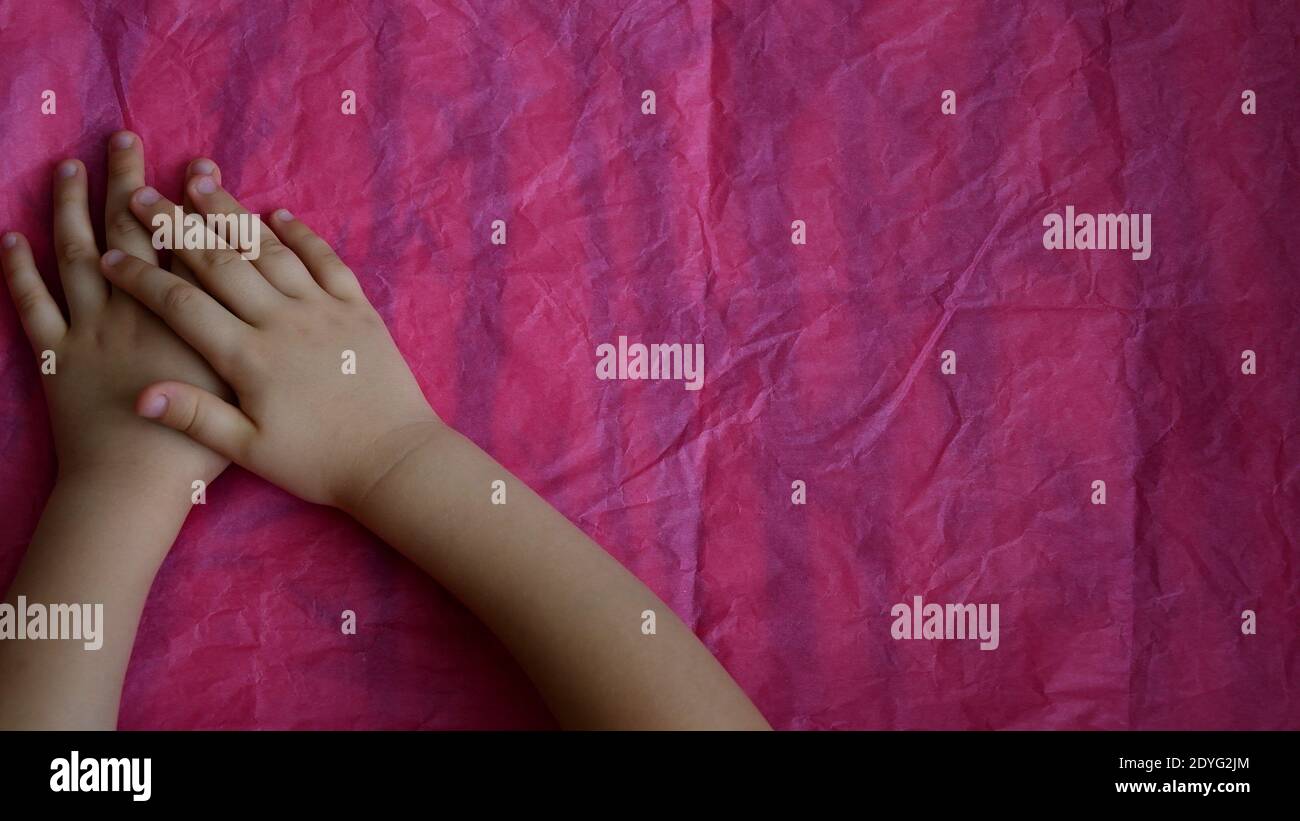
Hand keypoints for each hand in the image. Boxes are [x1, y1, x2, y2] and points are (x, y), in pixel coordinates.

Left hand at [2, 133, 227, 485]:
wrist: (135, 490)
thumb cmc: (199, 455)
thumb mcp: (249, 402)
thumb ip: (256, 350)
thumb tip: (265, 299)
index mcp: (189, 322)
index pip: (189, 248)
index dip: (191, 205)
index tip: (194, 169)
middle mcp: (138, 314)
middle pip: (132, 235)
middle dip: (128, 184)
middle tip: (124, 139)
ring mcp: (93, 332)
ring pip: (77, 255)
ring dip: (70, 207)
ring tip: (67, 166)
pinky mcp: (58, 357)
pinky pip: (32, 305)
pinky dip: (18, 270)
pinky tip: (11, 237)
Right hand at [99, 178, 442, 507]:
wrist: (394, 459)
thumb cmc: (320, 462)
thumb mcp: (251, 450)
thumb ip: (196, 417)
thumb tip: (140, 394)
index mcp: (248, 358)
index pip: (181, 305)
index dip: (142, 279)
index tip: (109, 257)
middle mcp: (283, 322)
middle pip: (219, 262)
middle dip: (176, 226)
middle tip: (142, 195)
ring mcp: (323, 310)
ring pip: (269, 251)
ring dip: (232, 215)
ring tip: (201, 183)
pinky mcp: (359, 310)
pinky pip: (326, 260)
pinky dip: (300, 234)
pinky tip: (277, 214)